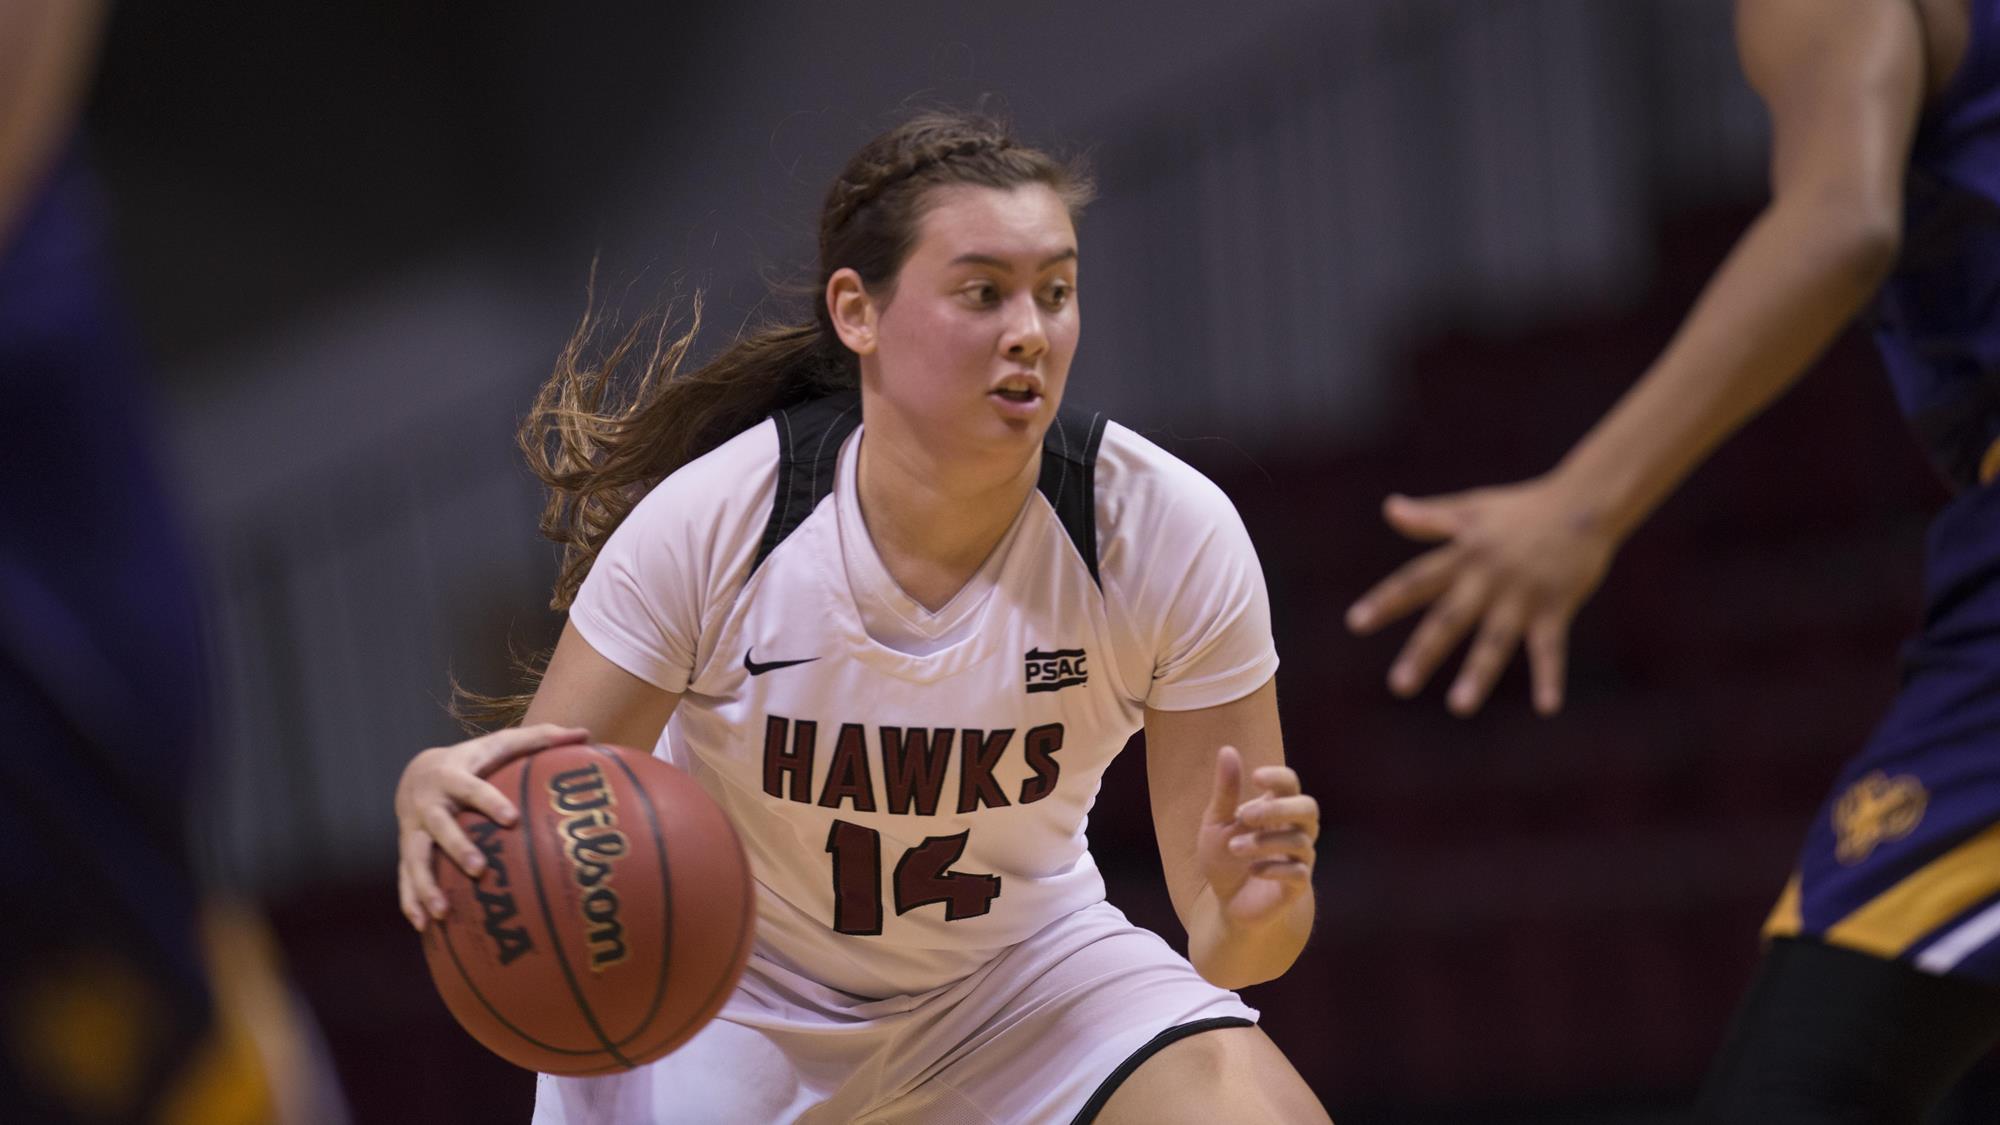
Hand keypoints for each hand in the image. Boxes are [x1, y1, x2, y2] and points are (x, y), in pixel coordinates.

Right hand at [394, 723, 589, 930]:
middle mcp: (428, 804)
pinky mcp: (406, 850)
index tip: (511, 819)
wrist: (417, 772)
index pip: (472, 787)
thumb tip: (585, 733)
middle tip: (480, 869)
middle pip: (439, 826)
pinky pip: (405, 878)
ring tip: (442, 912)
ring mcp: (413, 829)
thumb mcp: (500, 744)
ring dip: (426, 885)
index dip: (489, 802)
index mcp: (453, 776)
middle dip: (457, 848)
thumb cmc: (472, 760)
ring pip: (415, 858)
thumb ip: (539, 739)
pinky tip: (423, 926)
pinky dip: (411, 901)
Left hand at [1196, 746, 1317, 928]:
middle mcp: (1294, 829)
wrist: (1226, 902)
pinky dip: (1275, 869)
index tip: (1255, 777)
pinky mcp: (1297, 885)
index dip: (1278, 777)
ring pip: (1300, 840)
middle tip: (1245, 815)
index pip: (1290, 783)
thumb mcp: (1216, 823)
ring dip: (1265, 842)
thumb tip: (1228, 750)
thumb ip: (1225, 791)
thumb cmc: (1224, 857)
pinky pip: (1299, 873)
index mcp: (1275, 809)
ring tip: (1235, 848)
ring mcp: (1299, 857)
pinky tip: (1253, 870)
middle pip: (1308, 808)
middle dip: (1279, 809)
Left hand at [1345, 473, 1619, 715]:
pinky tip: (1547, 708)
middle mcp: (1487, 578)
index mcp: (1463, 555)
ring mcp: (1522, 595)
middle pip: (1449, 619)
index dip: (1386, 601)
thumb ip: (1431, 517)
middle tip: (1399, 685)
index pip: (1415, 581)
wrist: (1585, 501)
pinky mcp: (1555, 607)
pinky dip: (1549, 678)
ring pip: (1495, 641)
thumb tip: (1388, 509)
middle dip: (1424, 652)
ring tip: (1458, 706)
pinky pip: (1551, 649)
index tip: (1355, 623)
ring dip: (1477, 675)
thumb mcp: (1472, 509)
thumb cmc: (1523, 508)